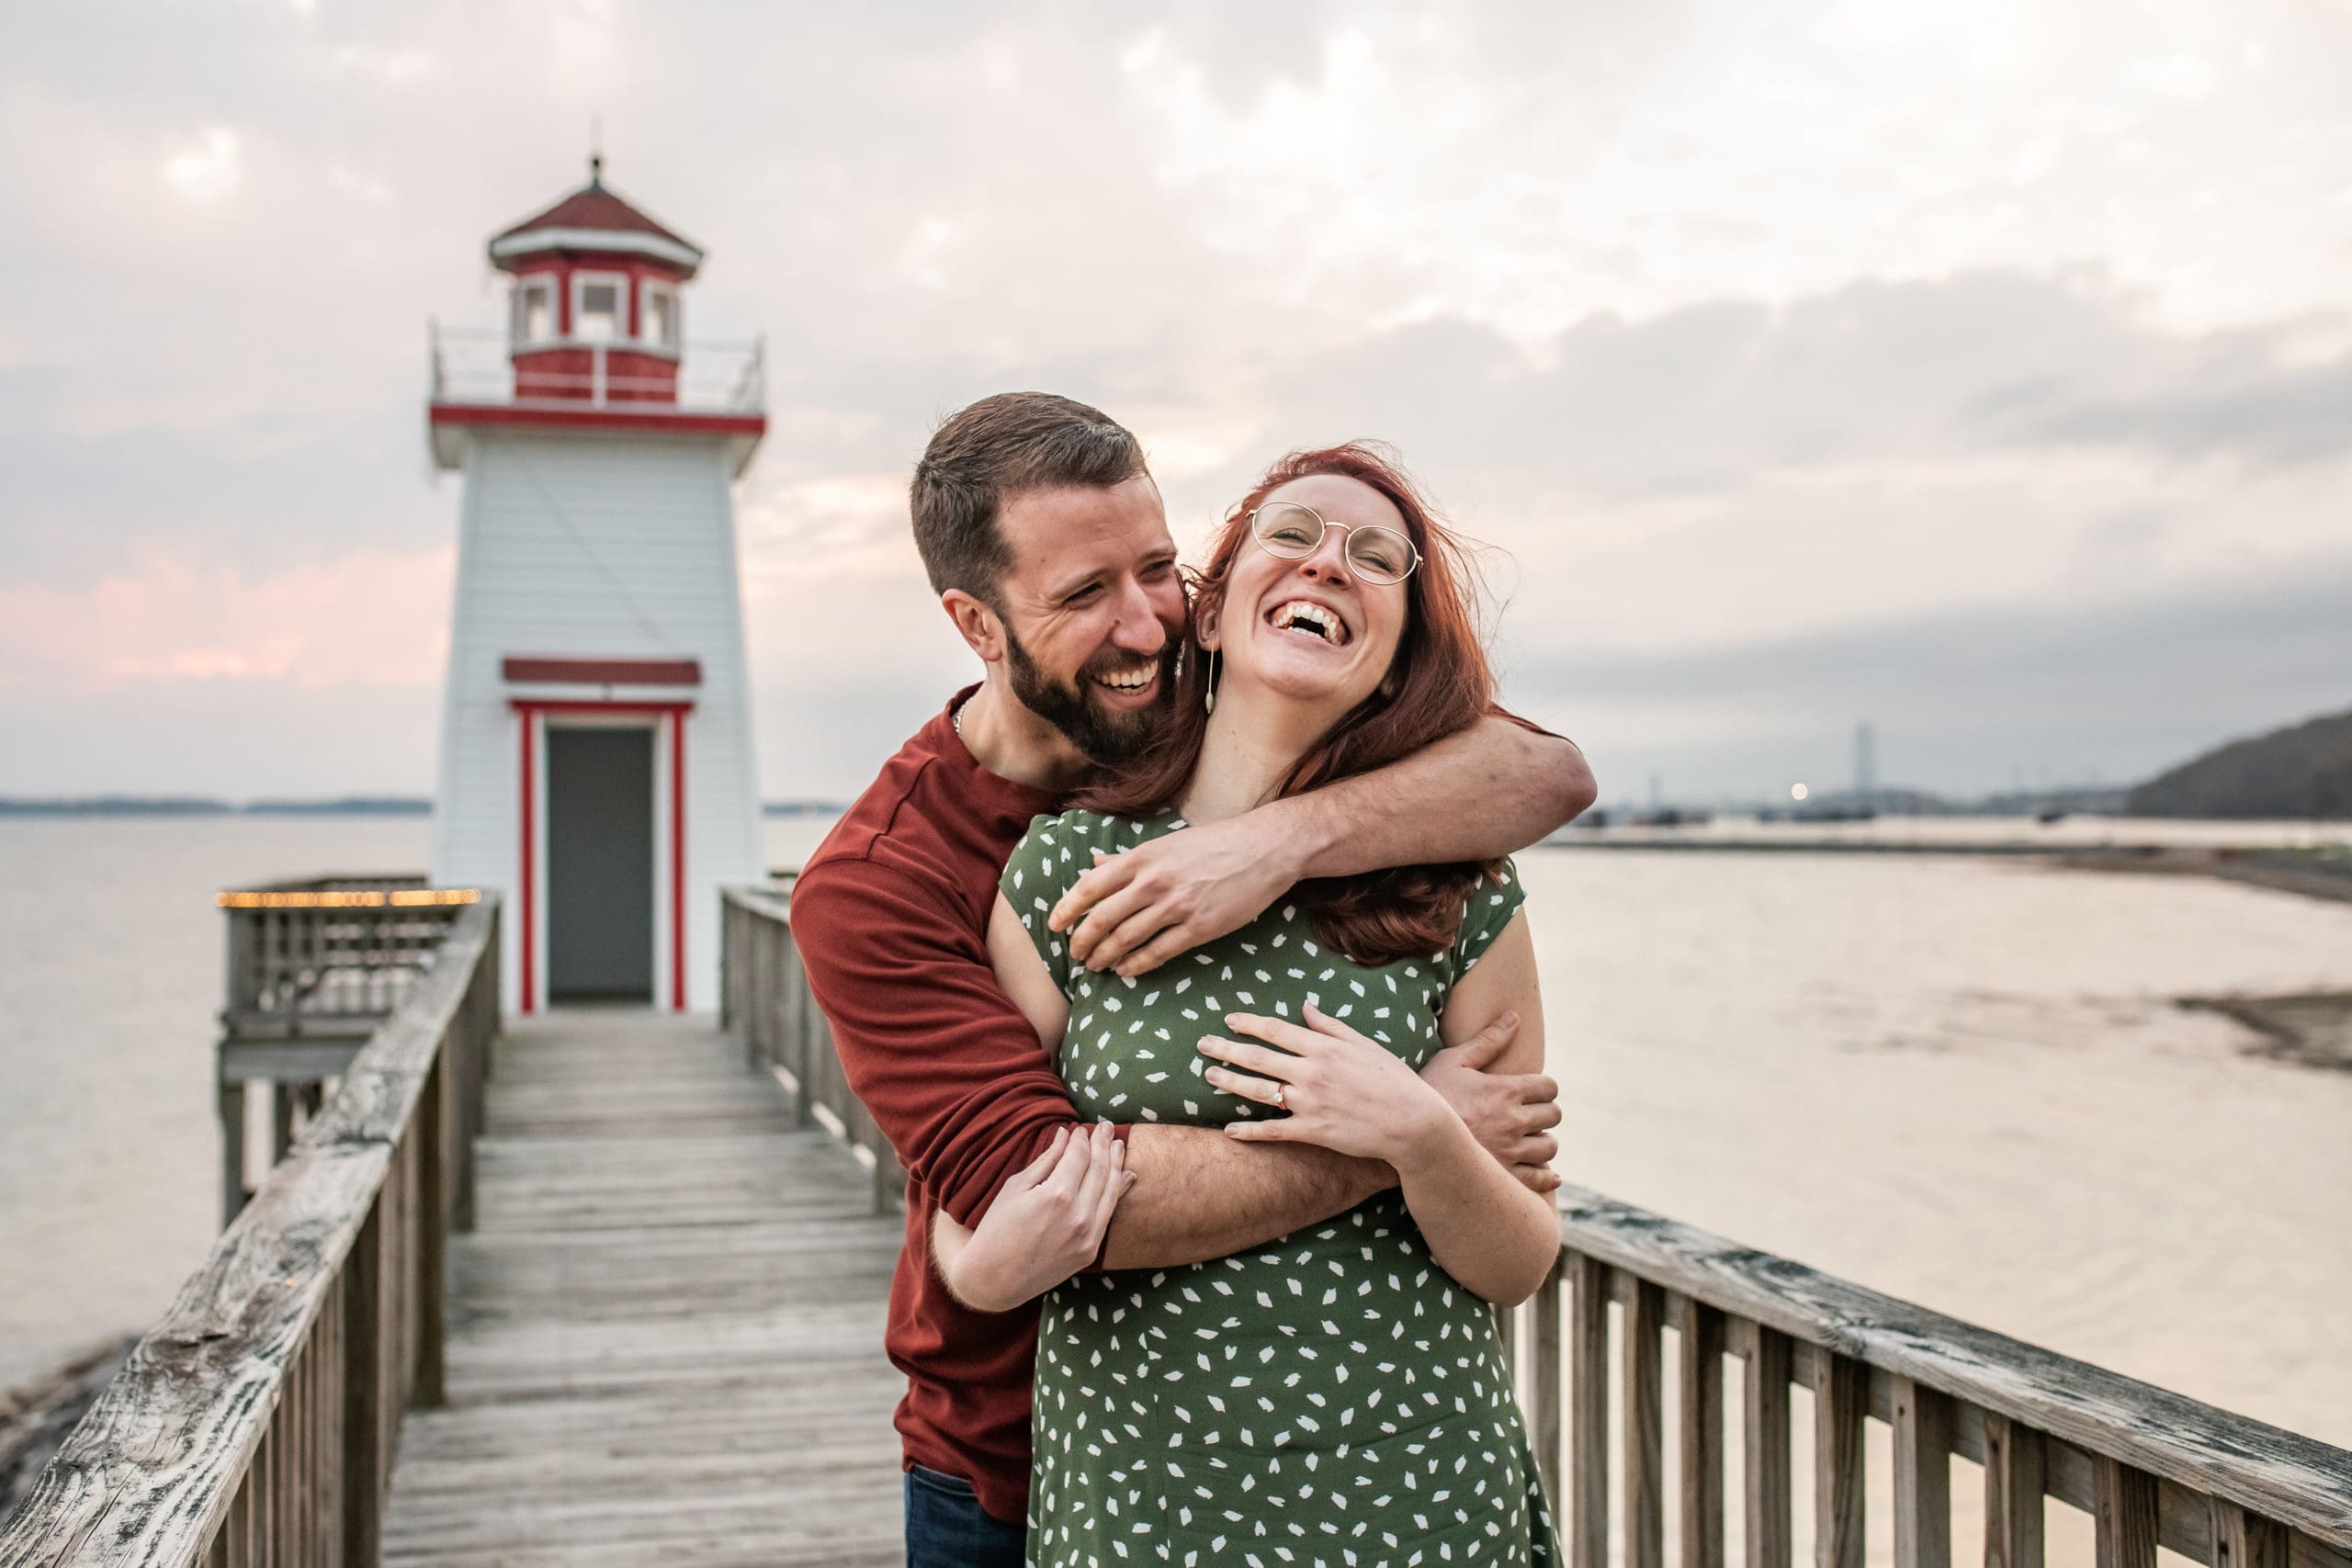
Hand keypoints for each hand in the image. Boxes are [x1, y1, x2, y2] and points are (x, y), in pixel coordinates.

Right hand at [937, 1124, 1133, 1311]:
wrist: (994, 1278)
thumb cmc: (997, 1228)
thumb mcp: (1016, 1187)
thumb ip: (1047, 1160)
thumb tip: (1066, 1135)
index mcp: (1056, 1195)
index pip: (1079, 1156)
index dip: (1081, 1139)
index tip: (1080, 1128)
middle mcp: (1078, 1216)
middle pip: (1099, 1170)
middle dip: (1104, 1145)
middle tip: (1107, 1127)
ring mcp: (1087, 1236)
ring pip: (1111, 1191)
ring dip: (1117, 1164)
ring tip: (1119, 1145)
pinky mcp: (1090, 1251)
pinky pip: (1109, 1214)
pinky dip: (1119, 1192)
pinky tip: (1125, 1175)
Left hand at [1048, 813, 1298, 976]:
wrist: (1263, 849)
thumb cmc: (1214, 843)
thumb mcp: (1165, 843)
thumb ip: (1127, 858)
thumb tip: (1094, 863)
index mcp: (1142, 857)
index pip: (1090, 886)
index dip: (1067, 909)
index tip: (1053, 926)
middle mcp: (1153, 882)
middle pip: (1103, 918)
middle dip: (1083, 941)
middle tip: (1075, 954)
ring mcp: (1176, 906)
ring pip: (1127, 939)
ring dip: (1106, 956)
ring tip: (1095, 966)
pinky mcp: (1199, 928)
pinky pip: (1158, 952)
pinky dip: (1137, 965)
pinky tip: (1126, 971)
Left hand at [1199, 1004, 1453, 1166]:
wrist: (1414, 1122)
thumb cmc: (1394, 1080)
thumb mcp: (1365, 1045)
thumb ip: (1331, 1027)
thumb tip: (1304, 1007)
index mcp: (1324, 1048)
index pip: (1275, 1030)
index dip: (1247, 1024)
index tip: (1228, 1021)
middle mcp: (1312, 1073)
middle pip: (1258, 1057)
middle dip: (1226, 1050)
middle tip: (1202, 1046)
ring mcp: (1310, 1103)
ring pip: (1259, 1090)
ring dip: (1230, 1082)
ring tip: (1209, 1077)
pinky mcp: (1313, 1132)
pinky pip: (1273, 1131)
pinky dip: (1249, 1130)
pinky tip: (1229, 1130)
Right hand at [1420, 1012, 1561, 1192]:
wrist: (1405, 1135)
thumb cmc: (1426, 1094)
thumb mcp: (1453, 1060)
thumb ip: (1488, 1040)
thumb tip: (1515, 1017)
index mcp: (1506, 1090)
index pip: (1550, 1087)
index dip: (1543, 1088)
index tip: (1532, 1092)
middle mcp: (1513, 1121)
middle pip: (1554, 1115)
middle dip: (1544, 1113)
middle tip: (1528, 1115)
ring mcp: (1510, 1151)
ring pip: (1549, 1148)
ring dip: (1542, 1143)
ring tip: (1527, 1140)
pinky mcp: (1503, 1177)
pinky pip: (1540, 1179)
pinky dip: (1546, 1176)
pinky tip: (1542, 1172)